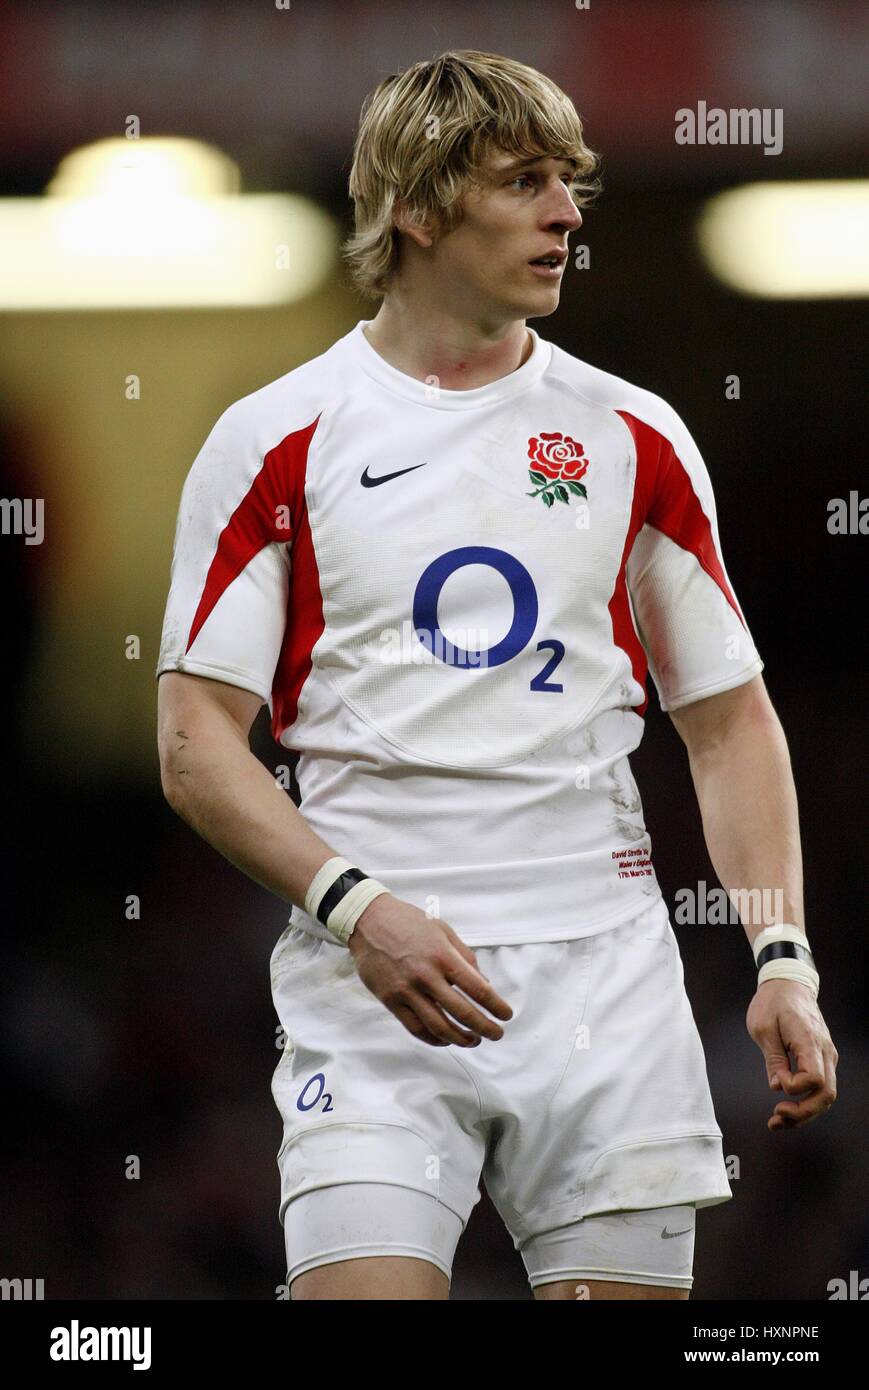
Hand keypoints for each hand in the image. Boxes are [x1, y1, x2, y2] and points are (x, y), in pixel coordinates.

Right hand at [347, 895, 512, 1047]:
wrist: (369, 921)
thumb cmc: (409, 922)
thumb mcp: (443, 931)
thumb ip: (465, 957)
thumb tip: (484, 983)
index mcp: (443, 957)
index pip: (478, 990)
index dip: (496, 1006)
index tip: (506, 1015)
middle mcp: (426, 976)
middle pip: (462, 1013)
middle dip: (485, 1028)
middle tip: (497, 1034)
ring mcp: (407, 991)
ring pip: (439, 1027)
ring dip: (461, 1039)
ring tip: (474, 1041)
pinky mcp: (391, 1001)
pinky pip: (415, 1028)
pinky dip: (434, 1039)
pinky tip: (446, 1040)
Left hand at [746, 979, 837, 1130]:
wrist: (788, 983)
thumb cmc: (772, 1002)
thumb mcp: (762, 1027)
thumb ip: (773, 1059)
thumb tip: (778, 1087)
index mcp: (809, 1040)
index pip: (814, 1077)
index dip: (796, 1087)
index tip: (777, 1079)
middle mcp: (824, 1050)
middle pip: (826, 1093)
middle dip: (802, 1113)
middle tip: (775, 1119)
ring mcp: (827, 1055)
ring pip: (826, 1094)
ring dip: (805, 1113)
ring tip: (777, 1121)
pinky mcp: (822, 1058)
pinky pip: (821, 1086)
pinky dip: (806, 1101)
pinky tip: (787, 1109)